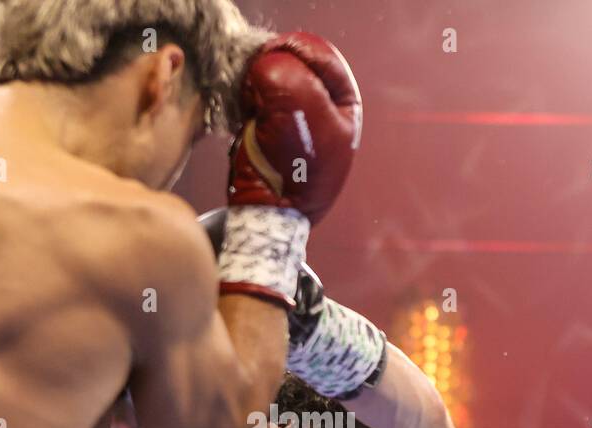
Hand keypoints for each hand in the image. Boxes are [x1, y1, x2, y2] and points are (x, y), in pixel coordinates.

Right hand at [228, 31, 361, 224]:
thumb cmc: (296, 171)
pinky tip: (247, 114)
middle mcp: (323, 109)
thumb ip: (285, 75)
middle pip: (295, 65)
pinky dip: (248, 101)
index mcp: (345, 105)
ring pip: (272, 80)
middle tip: (258, 81)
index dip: (295, 49)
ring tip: (253, 106)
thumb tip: (264, 65)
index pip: (323, 56)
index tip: (271, 53)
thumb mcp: (300, 113)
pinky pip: (257, 99)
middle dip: (273, 70)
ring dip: (257, 86)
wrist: (269, 213)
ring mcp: (296, 119)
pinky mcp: (270, 128)